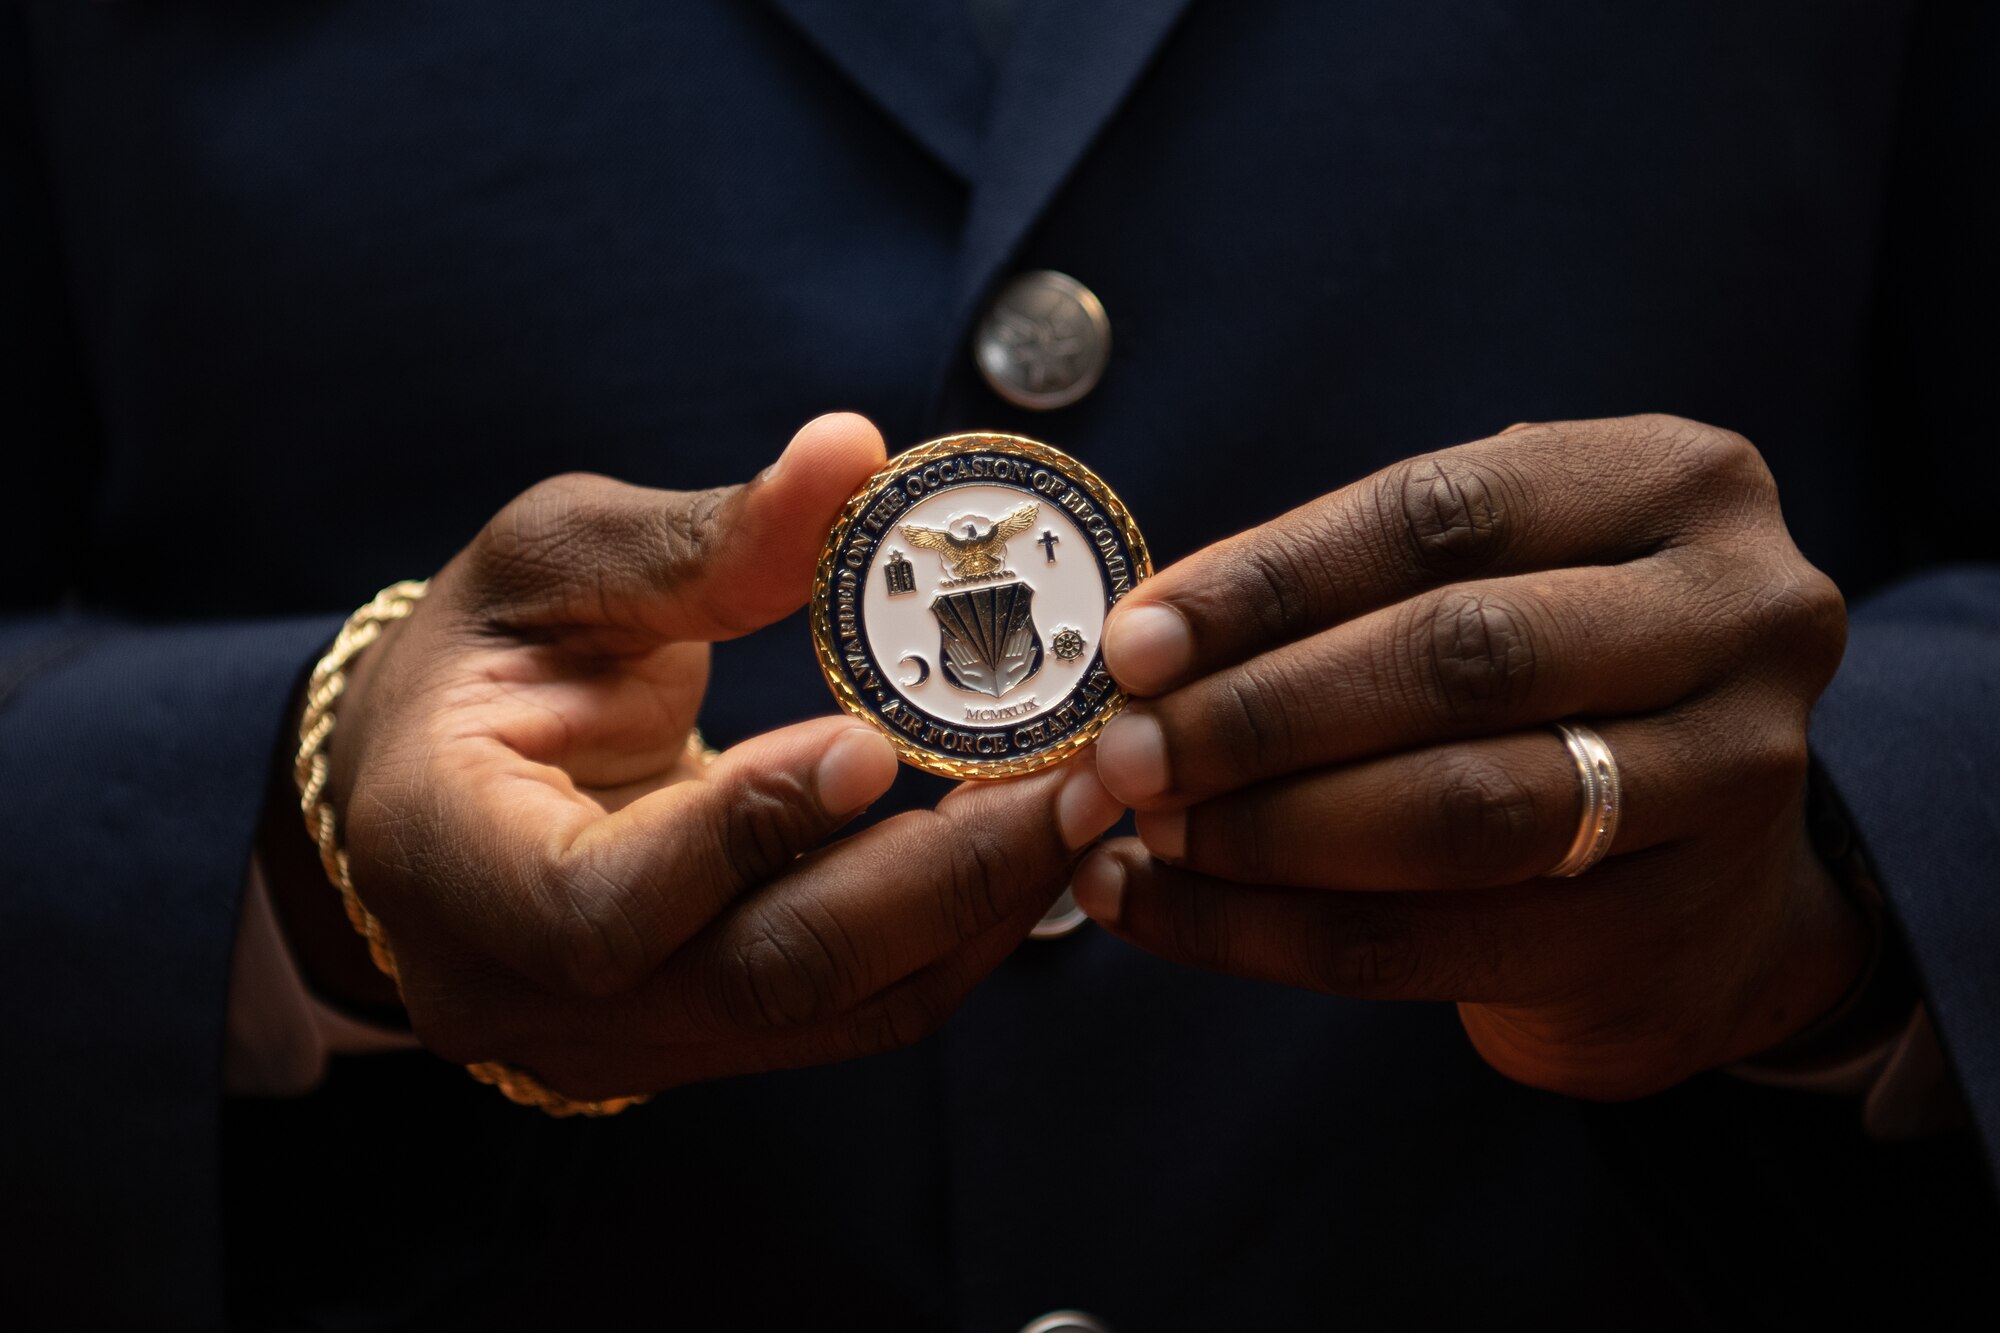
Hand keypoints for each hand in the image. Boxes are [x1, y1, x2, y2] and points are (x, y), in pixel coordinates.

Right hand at [277, 414, 1122, 1099]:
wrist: (428, 795)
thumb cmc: (476, 662)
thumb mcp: (551, 568)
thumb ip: (697, 538)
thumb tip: (851, 453)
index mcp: (452, 865)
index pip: (601, 904)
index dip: (748, 833)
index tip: (878, 741)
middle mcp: (538, 994)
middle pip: (767, 977)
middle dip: (941, 878)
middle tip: (1078, 774)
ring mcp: (632, 1042)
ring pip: (839, 1011)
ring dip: (983, 906)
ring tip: (1089, 797)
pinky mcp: (712, 1041)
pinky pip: (860, 1009)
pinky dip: (961, 928)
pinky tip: (1033, 840)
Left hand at [1077, 414, 1861, 1098]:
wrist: (1707, 866)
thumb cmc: (1554, 678)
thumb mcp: (1494, 576)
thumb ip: (1348, 591)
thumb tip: (1144, 647)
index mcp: (1675, 484)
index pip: (1441, 514)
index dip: (1271, 579)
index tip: (1137, 640)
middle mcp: (1741, 616)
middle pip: (1463, 658)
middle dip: (1264, 713)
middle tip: (1126, 752)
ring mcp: (1735, 780)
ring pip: (1464, 810)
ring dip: (1268, 829)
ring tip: (1145, 832)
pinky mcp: (1676, 930)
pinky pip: (1434, 943)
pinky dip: (1266, 934)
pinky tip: (1157, 912)